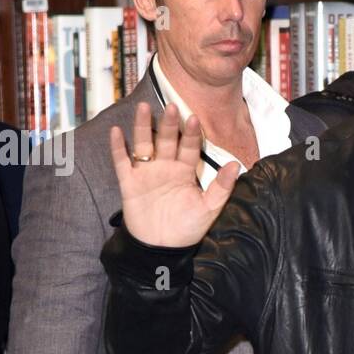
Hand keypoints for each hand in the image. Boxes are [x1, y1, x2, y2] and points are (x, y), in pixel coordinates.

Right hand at [109, 101, 238, 248]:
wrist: (162, 248)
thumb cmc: (187, 229)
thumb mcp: (208, 208)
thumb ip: (222, 187)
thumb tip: (236, 165)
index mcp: (185, 172)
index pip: (189, 147)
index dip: (192, 133)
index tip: (194, 118)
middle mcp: (165, 168)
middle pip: (167, 140)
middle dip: (170, 123)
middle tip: (172, 105)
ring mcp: (146, 173)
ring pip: (144, 144)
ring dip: (144, 126)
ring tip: (144, 107)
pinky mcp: (129, 182)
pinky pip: (122, 162)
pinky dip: (118, 147)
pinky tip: (117, 131)